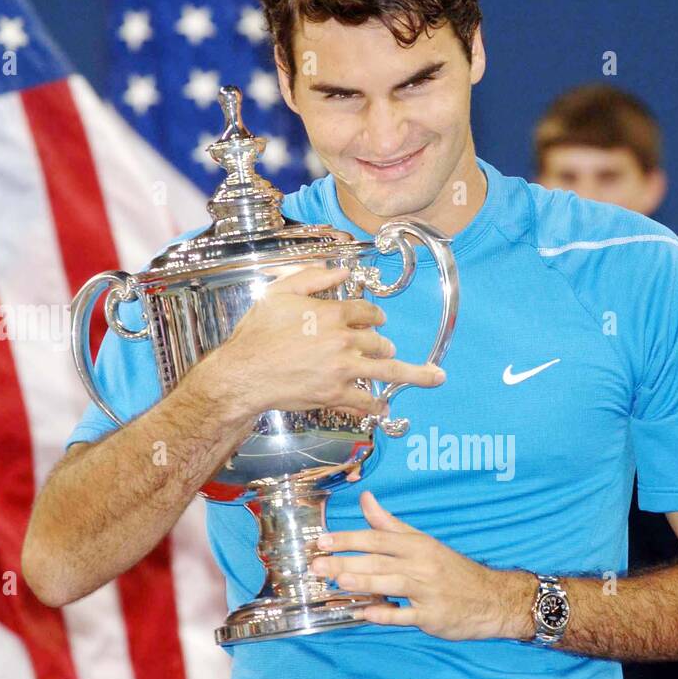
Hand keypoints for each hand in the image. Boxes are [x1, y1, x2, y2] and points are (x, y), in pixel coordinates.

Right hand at [209, 262, 444, 419]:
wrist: (243, 373)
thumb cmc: (256, 334)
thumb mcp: (280, 292)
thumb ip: (314, 278)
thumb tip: (342, 269)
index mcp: (331, 313)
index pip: (367, 313)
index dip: (375, 316)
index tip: (378, 320)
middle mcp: (343, 340)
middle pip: (379, 341)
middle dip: (383, 345)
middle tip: (386, 349)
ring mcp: (342, 369)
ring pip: (388, 371)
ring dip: (412, 374)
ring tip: (434, 377)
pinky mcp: (336, 394)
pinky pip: (366, 401)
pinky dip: (378, 406)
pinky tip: (386, 409)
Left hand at [310, 491, 534, 640]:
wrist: (491, 597)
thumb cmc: (452, 570)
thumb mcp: (423, 542)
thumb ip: (390, 523)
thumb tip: (365, 498)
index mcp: (416, 545)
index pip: (377, 537)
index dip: (348, 538)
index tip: (322, 541)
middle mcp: (421, 565)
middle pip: (378, 561)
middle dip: (345, 562)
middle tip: (316, 565)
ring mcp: (427, 591)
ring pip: (391, 584)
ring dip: (363, 582)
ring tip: (337, 581)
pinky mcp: (433, 616)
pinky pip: (407, 615)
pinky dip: (388, 614)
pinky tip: (367, 613)